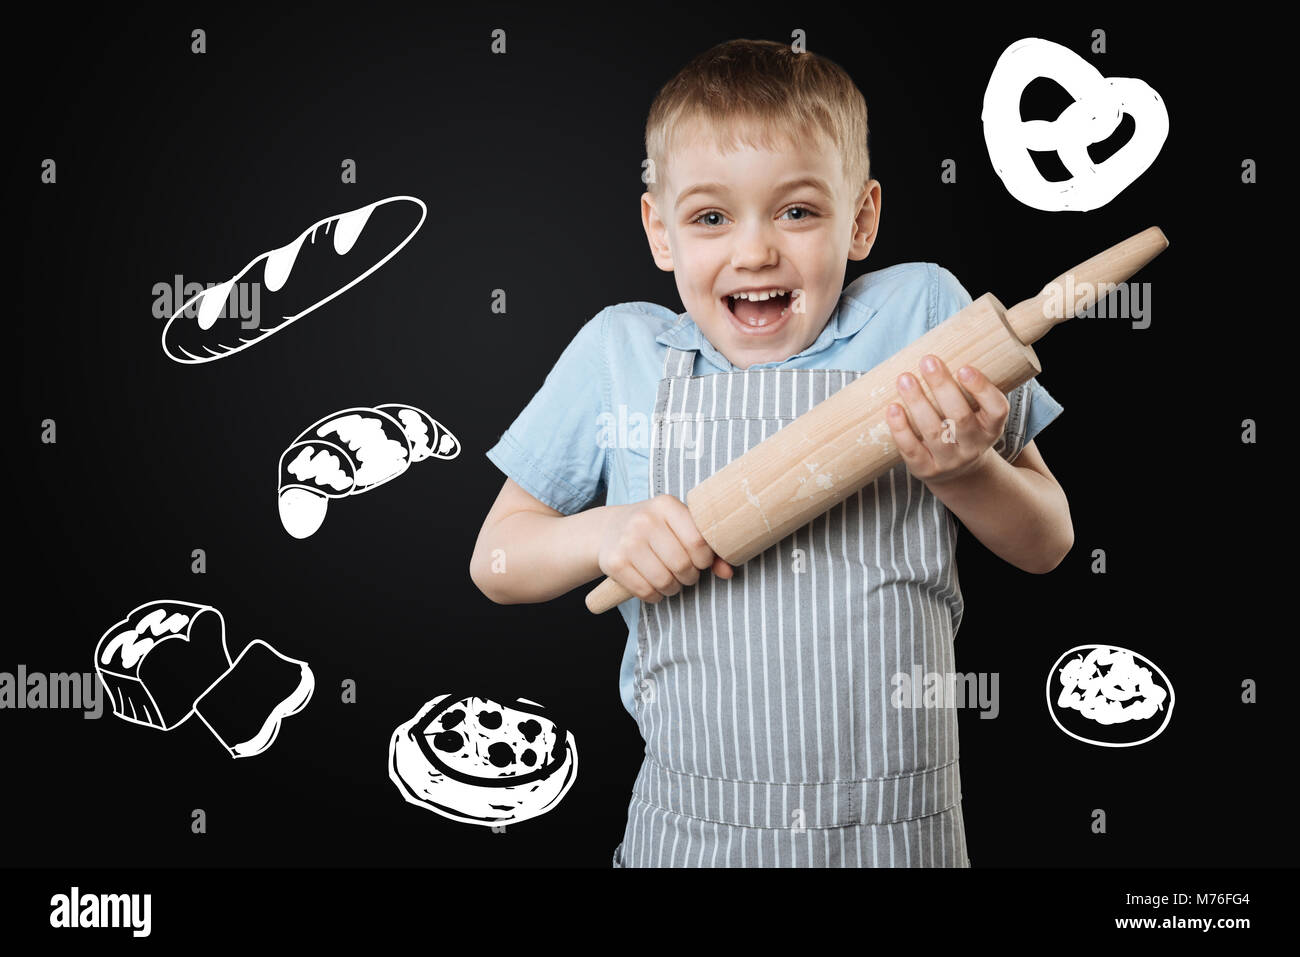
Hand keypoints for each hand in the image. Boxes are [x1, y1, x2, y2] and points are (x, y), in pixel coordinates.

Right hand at [598, 495, 733, 602]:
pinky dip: (655, 596)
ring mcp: (627, 541)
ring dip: (673, 588)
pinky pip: (645, 591)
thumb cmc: (654, 530)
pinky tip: (653, 586)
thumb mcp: (679, 527)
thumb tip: (728, 573)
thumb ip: (707, 548)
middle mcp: (644, 520)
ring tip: (670, 580)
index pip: (698, 541)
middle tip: (685, 573)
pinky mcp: (614, 563)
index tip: (700, 561)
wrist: (609, 529)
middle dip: (689, 576)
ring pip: (664, 581)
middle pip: (682, 564)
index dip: (705, 560)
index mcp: (666, 505)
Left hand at [886, 355, 1008, 486]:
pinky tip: (892, 408)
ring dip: (918, 403)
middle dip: (942, 387)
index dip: (982, 389)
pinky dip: (901, 429)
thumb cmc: (962, 428)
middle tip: (927, 360)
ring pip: (934, 432)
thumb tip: (942, 344)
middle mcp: (974, 445)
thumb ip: (965, 386)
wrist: (956, 472)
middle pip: (960, 417)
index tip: (964, 368)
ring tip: (905, 378)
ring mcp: (950, 460)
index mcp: (992, 427)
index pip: (997, 409)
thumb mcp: (976, 411)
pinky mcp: (926, 470)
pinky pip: (912, 450)